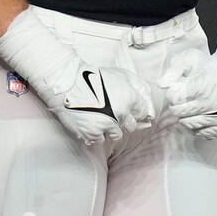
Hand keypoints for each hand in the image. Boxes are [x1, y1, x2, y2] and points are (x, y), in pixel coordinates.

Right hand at [39, 60, 153, 145]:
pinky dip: (95, 135)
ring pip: (116, 136)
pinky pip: (99, 140)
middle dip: (124, 121)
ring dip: (110, 130)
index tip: (129, 110)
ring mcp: (107, 125)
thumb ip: (138, 86)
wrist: (68, 84)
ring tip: (100, 119)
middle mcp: (121, 113)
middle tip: (113, 114)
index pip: (143, 113)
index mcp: (130, 98)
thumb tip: (148, 98)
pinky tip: (90, 123)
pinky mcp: (92, 133)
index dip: (135, 111)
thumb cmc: (94, 77)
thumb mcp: (121, 74)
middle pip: (131, 126)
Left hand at [159, 47, 216, 138]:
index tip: (178, 88)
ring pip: (188, 124)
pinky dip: (198, 126)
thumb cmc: (211, 67)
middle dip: (177, 105)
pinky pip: (201, 133)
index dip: (173, 92)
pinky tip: (201, 114)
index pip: (174, 97)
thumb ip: (174, 69)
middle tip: (184, 98)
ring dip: (186, 116)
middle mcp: (210, 104)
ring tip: (193, 105)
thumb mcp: (192, 59)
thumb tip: (162, 84)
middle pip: (179, 112)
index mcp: (202, 86)